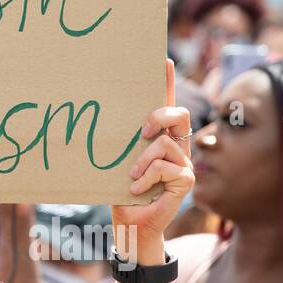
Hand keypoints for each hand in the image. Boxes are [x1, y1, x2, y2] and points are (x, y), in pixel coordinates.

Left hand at [112, 59, 193, 251]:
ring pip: (164, 144)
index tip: (162, 59)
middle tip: (142, 131)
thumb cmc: (122, 191)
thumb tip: (97, 117)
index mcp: (161, 138)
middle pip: (180, 114)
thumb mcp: (119, 161)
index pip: (168, 105)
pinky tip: (138, 190)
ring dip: (142, 161)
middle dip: (160, 116)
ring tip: (132, 177)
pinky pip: (164, 167)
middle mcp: (177, 147)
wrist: (132, 223)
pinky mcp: (186, 180)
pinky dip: (146, 179)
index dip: (167, 83)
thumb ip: (121, 142)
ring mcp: (184, 163)